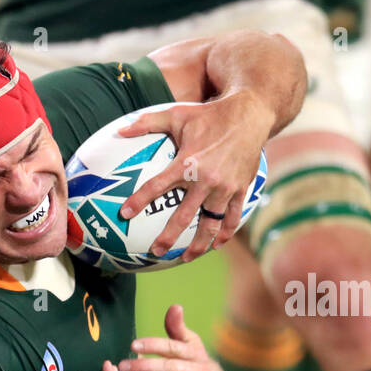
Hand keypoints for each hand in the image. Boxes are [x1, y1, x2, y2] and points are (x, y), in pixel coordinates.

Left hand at [117, 93, 273, 261]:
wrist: (251, 114)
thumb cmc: (210, 114)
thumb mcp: (177, 114)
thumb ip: (147, 122)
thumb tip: (119, 130)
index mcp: (187, 163)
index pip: (157, 186)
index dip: (139, 201)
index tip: (124, 214)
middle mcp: (205, 179)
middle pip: (183, 216)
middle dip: (168, 237)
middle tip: (155, 251)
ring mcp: (225, 187)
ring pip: (210, 223)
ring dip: (199, 244)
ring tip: (186, 257)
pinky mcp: (240, 189)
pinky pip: (232, 217)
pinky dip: (225, 233)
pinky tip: (216, 245)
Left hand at [118, 305, 231, 370]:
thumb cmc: (196, 367)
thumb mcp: (190, 348)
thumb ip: (178, 330)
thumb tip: (175, 306)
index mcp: (199, 355)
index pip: (175, 347)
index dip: (154, 345)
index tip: (133, 345)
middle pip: (172, 368)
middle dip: (146, 367)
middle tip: (123, 367)